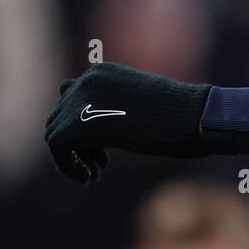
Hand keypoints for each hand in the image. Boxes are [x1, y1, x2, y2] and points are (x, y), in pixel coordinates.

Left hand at [44, 62, 212, 182]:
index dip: (81, 129)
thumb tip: (88, 131)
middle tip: (101, 163)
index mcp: (102, 72)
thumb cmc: (180, 116)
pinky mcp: (78, 123)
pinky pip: (57, 148)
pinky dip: (69, 166)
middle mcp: (86, 80)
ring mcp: (80, 99)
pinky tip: (91, 177)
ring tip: (98, 171)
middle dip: (76, 144)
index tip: (102, 150)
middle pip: (59, 117)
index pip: (71, 99)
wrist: (194, 117)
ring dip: (73, 157)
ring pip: (54, 133)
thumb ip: (111, 109)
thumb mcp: (140, 107)